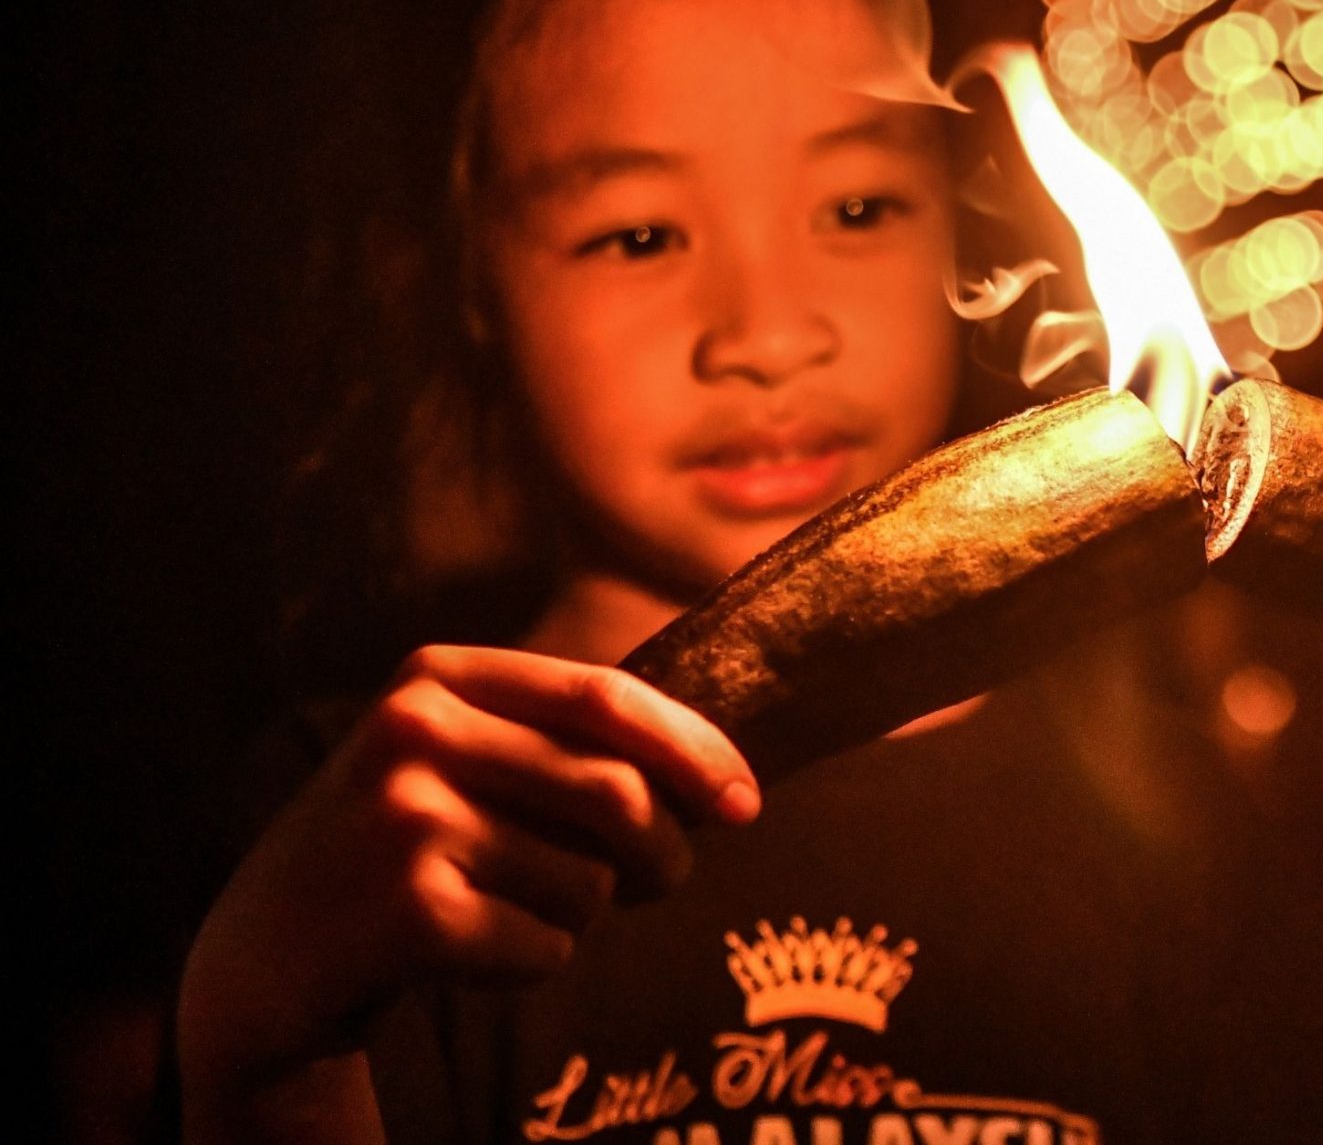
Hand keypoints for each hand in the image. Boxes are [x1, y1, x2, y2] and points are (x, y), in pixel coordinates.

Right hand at [179, 646, 757, 1140]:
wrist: (263, 958)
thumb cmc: (400, 849)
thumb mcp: (461, 759)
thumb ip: (566, 744)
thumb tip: (720, 774)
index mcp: (440, 676)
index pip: (607, 696)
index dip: (692, 749)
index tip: (745, 799)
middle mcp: (417, 731)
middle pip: (616, 792)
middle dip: (666, 850)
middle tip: (665, 880)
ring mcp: (407, 820)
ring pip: (589, 879)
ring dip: (585, 912)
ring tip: (517, 907)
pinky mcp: (408, 912)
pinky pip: (546, 946)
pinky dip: (536, 961)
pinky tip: (471, 951)